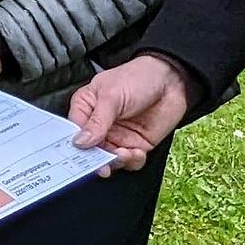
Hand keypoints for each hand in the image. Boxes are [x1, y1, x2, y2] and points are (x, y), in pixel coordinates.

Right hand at [68, 54, 192, 176]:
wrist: (171, 81)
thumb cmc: (137, 78)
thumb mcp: (112, 96)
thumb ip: (97, 121)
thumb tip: (79, 142)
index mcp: (86, 107)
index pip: (74, 131)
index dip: (75, 146)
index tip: (79, 159)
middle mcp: (99, 124)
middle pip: (90, 150)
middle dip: (96, 160)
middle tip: (102, 166)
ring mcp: (117, 136)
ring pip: (109, 159)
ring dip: (116, 161)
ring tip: (125, 154)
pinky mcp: (135, 144)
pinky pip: (129, 162)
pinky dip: (132, 162)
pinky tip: (137, 153)